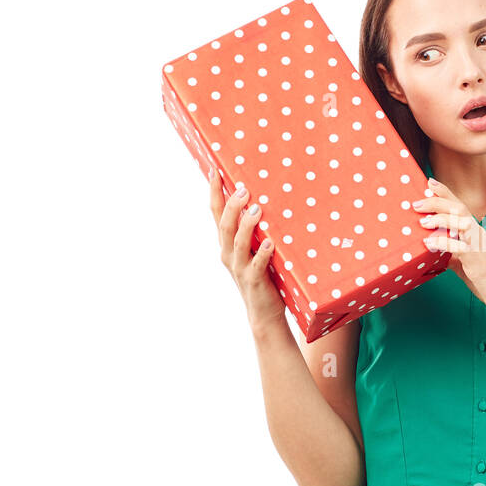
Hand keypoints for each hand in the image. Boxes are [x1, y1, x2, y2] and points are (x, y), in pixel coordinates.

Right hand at [209, 173, 288, 336]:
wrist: (264, 314)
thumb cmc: (263, 277)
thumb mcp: (256, 250)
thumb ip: (256, 231)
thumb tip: (264, 201)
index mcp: (227, 244)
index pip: (216, 213)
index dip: (214, 193)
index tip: (214, 170)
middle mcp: (229, 254)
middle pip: (224, 225)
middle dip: (232, 205)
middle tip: (243, 188)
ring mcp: (240, 268)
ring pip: (238, 243)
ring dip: (247, 226)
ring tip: (256, 209)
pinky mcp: (254, 281)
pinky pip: (257, 265)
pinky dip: (262, 254)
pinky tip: (271, 244)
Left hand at [414, 177, 485, 325]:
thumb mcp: (467, 265)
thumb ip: (452, 255)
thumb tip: (435, 251)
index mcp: (477, 233)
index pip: (460, 207)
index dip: (445, 193)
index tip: (429, 182)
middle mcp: (479, 235)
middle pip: (458, 209)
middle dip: (437, 202)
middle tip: (417, 202)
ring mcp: (480, 247)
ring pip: (461, 223)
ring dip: (439, 219)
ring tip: (422, 221)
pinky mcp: (479, 262)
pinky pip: (459, 247)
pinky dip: (442, 244)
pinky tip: (428, 243)